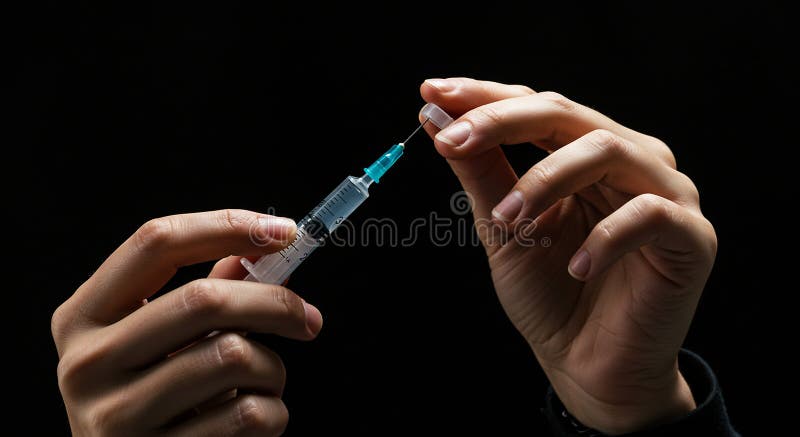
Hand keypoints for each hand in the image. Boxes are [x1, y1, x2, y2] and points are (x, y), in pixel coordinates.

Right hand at [51, 210, 322, 435]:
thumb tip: (264, 247)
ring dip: (273, 367)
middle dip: (275, 303)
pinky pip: (247, 415)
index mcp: (82, 317)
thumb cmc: (158, 401)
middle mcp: (85, 363)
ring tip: (266, 381)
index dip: (228, 226)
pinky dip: (273, 412)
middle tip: (308, 318)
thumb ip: (205, 296)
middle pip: (203, 298)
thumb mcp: (163, 344)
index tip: (287, 231)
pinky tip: (257, 419)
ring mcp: (114, 418)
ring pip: (233, 357)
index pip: (156, 242)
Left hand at [420, 78, 716, 433]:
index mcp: (586, 153)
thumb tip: (436, 115)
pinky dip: (604, 237)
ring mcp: (666, 193)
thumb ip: (479, 170)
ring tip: (508, 221)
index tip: (432, 93)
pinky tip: (576, 267)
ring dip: (545, 180)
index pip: (537, 107)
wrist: (589, 367)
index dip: (485, 96)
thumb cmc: (550, 295)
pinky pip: (648, 214)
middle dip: (502, 121)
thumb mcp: (503, 227)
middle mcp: (630, 160)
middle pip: (567, 115)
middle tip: (451, 139)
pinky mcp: (690, 236)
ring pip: (607, 150)